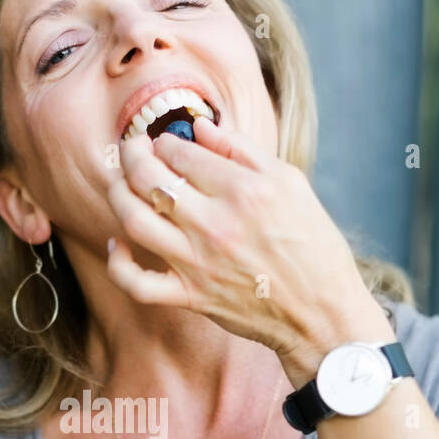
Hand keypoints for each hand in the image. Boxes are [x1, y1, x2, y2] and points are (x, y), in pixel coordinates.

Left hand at [108, 117, 389, 386]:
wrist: (321, 312)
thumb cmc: (313, 244)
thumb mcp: (290, 183)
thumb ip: (241, 149)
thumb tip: (199, 126)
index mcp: (243, 189)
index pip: (179, 151)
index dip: (164, 141)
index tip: (165, 143)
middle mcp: (214, 223)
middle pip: (148, 178)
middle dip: (131, 155)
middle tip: (133, 151)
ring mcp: (197, 262)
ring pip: (133, 220)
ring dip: (117, 195)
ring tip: (121, 185)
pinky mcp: (190, 296)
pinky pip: (137, 283)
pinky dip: (119, 263)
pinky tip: (119, 244)